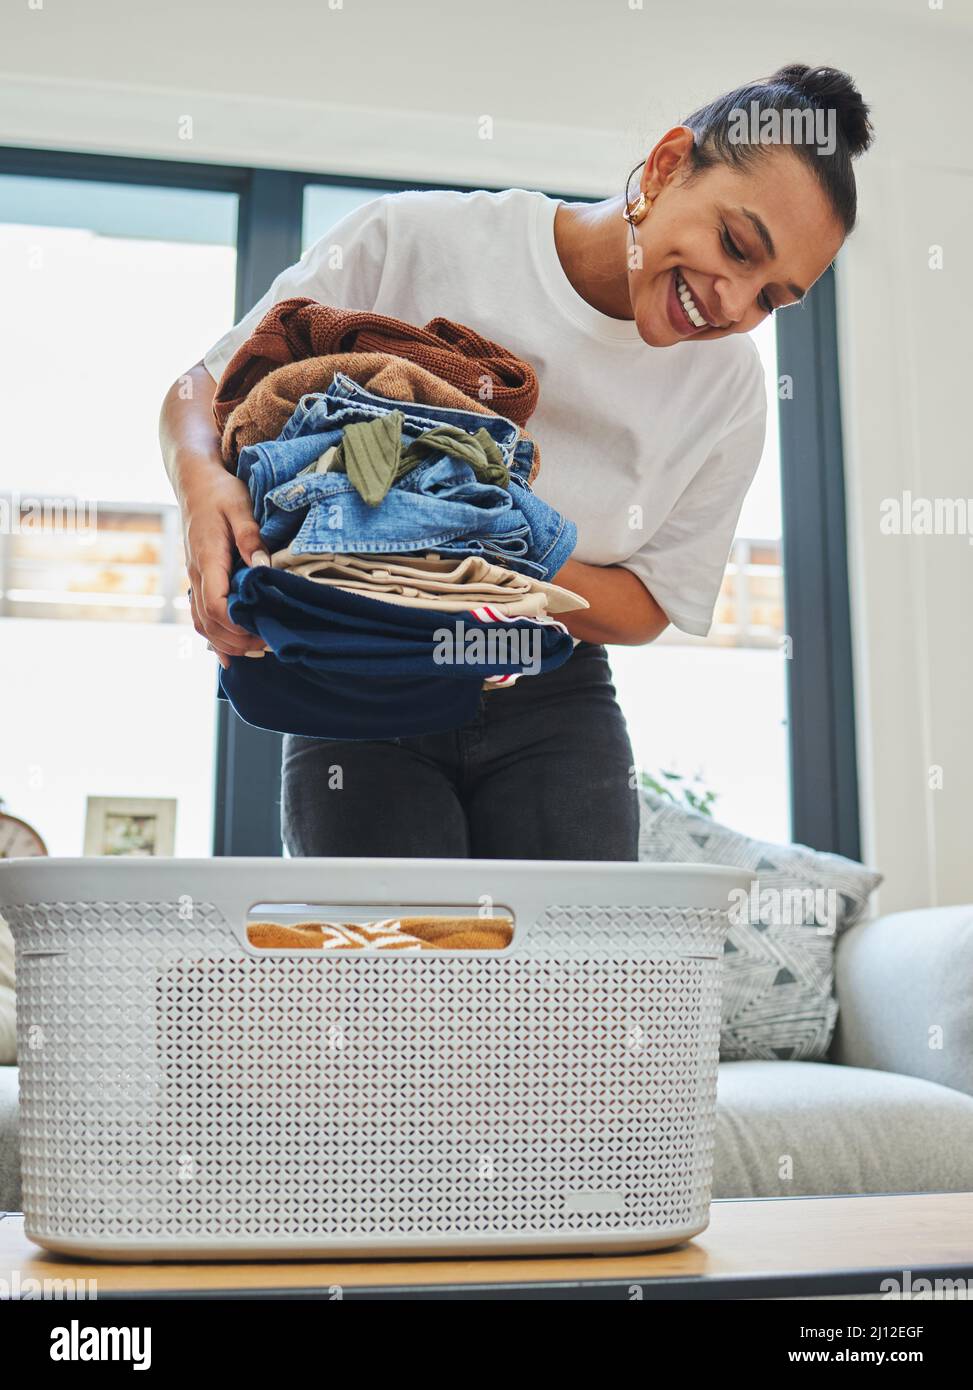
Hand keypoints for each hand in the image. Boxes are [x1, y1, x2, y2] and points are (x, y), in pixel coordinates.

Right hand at [179, 462, 270, 667]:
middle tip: (269, 645)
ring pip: (202, 623)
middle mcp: (196, 574)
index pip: (215, 604)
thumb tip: (263, 567)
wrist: (195, 481)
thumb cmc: (220, 492)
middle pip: (208, 622)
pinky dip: (214, 637)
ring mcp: (194, 578)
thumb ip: (250, 538)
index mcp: (207, 559)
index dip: (236, 624)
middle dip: (236, 640)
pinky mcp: (200, 578)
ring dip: (226, 642)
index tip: (262, 630)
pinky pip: (200, 615)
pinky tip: (229, 654)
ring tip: (257, 650)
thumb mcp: (240, 507)